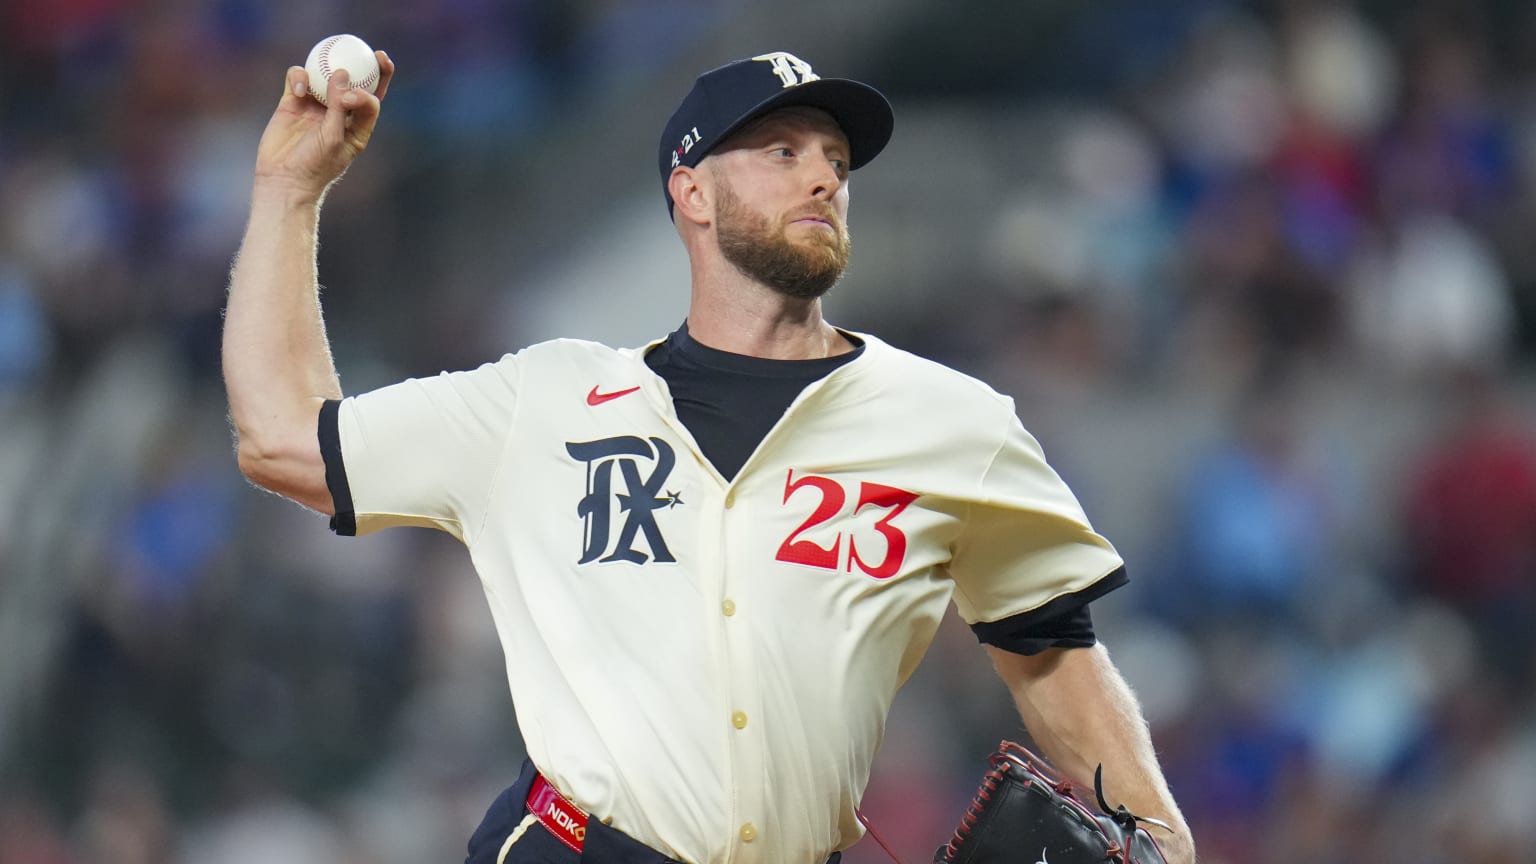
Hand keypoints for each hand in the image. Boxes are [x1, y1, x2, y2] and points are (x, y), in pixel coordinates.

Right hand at [252, 51, 395, 197]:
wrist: (283, 180)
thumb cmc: (315, 165)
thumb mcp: (334, 137)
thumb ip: (340, 107)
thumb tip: (342, 73)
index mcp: (357, 124)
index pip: (374, 96)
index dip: (381, 76)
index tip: (381, 60)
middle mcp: (338, 113)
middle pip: (351, 80)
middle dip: (358, 61)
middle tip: (361, 48)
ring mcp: (314, 107)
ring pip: (322, 75)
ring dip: (322, 71)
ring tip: (320, 78)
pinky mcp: (292, 103)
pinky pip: (298, 79)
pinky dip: (298, 78)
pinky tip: (298, 91)